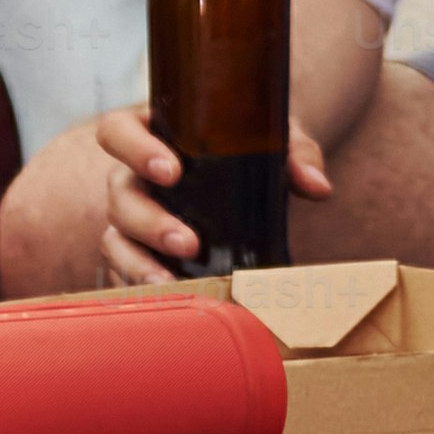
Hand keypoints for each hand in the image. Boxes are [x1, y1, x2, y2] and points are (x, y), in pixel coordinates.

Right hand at [57, 100, 334, 283]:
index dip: (136, 149)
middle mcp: (133, 175)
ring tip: (172, 283)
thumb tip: (318, 187)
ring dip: (139, 263)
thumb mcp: (275, 137)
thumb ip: (296, 154)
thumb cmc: (254, 145)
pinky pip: (122, 274)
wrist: (253, 173)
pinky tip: (166, 302)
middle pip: (119, 194)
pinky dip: (138, 288)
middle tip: (189, 243)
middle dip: (149, 222)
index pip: (118, 131)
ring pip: (115, 239)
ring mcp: (130, 218)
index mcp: (153, 132)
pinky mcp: (136, 254)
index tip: (172, 172)